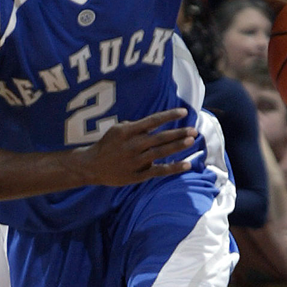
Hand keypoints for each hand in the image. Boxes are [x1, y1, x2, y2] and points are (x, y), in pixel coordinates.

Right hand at [80, 108, 194, 186]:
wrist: (91, 166)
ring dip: (178, 146)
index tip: (184, 111)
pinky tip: (186, 164)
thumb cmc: (107, 145)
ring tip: (191, 141)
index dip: (169, 115)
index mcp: (128, 131)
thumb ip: (135, 126)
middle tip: (194, 130)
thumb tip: (154, 124)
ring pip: (161, 152)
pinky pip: (159, 171)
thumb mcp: (117, 129)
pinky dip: (173, 168)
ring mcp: (136, 161)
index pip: (153, 120)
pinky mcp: (138, 175)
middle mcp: (133, 145)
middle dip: (179, 133)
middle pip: (160, 137)